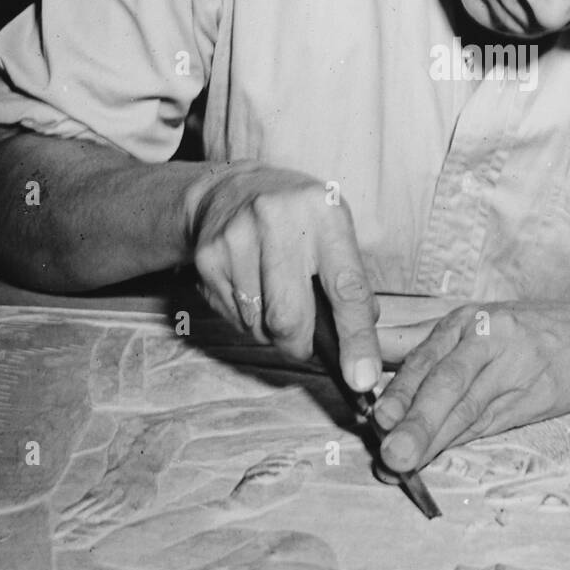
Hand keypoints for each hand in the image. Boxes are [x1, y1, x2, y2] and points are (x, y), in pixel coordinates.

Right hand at [182, 161, 380, 391]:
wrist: (231, 189)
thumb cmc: (298, 220)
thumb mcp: (335, 233)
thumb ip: (352, 287)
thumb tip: (360, 352)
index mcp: (324, 212)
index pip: (346, 288)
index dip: (356, 339)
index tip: (362, 379)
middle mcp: (279, 219)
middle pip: (290, 318)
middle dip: (300, 344)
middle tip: (304, 341)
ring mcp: (237, 237)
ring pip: (259, 324)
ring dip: (271, 329)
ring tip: (274, 295)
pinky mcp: (208, 257)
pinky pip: (234, 318)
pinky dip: (248, 318)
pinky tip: (251, 286)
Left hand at [371, 298, 569, 472]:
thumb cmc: (537, 329)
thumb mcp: (481, 323)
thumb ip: (425, 341)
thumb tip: (370, 351)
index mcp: (468, 320)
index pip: (423, 357)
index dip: (395, 390)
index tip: (369, 418)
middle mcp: (488, 338)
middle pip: (443, 380)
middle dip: (411, 417)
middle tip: (385, 448)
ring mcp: (514, 367)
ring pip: (466, 406)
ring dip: (432, 437)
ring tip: (404, 461)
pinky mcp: (536, 395)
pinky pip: (491, 421)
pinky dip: (463, 441)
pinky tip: (441, 456)